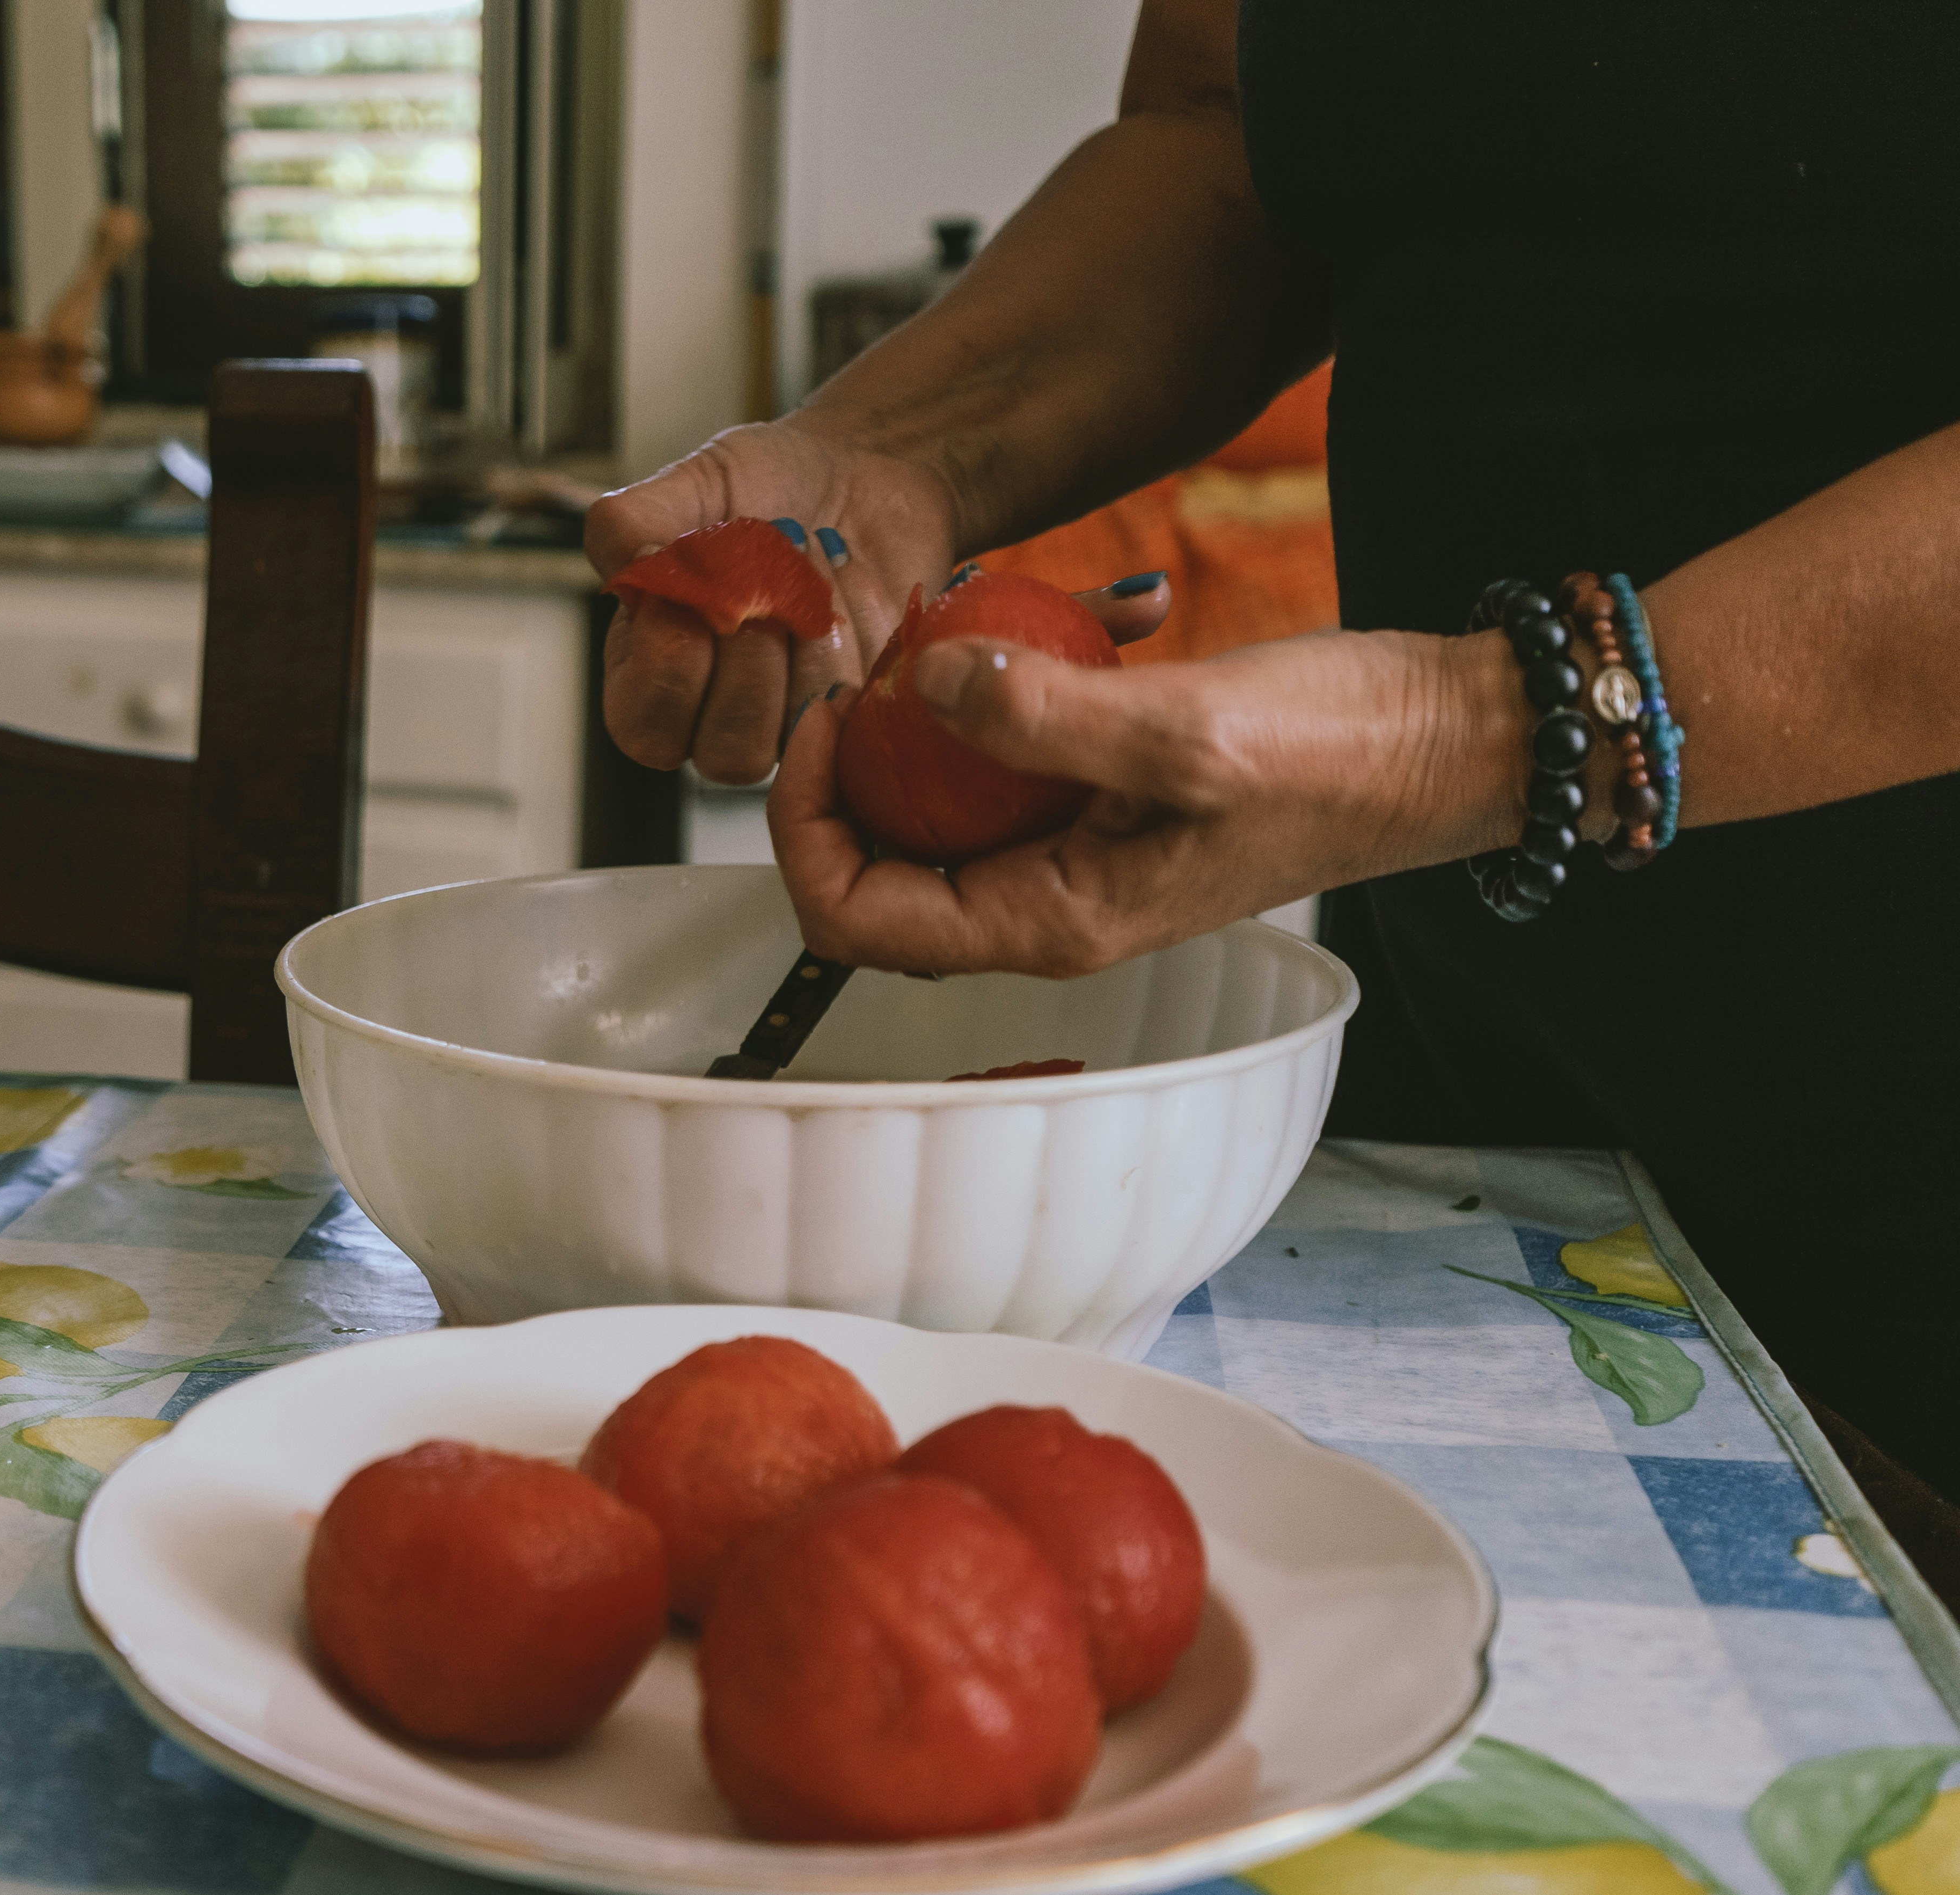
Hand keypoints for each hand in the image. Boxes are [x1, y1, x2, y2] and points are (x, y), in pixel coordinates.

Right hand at [588, 422, 958, 783]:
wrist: (857, 473)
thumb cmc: (761, 488)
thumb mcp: (686, 485)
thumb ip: (630, 522)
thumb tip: (632, 565)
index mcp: (652, 677)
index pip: (645, 727)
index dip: (671, 661)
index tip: (694, 581)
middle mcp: (719, 716)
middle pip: (727, 754)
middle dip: (752, 658)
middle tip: (765, 576)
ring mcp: (795, 722)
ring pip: (801, 734)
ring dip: (810, 637)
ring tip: (811, 558)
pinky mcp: (860, 707)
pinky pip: (863, 703)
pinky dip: (857, 624)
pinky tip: (847, 572)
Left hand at [767, 625, 1532, 976]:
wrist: (1450, 739)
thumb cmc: (1342, 754)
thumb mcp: (1188, 731)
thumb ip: (1047, 716)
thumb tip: (922, 683)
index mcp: (1048, 920)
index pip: (853, 919)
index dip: (802, 828)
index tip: (821, 721)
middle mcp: (1046, 900)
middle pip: (874, 863)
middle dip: (848, 767)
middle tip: (870, 661)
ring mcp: (1073, 849)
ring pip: (938, 801)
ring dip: (929, 716)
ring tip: (957, 624)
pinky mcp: (1103, 793)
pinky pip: (1016, 752)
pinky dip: (1017, 685)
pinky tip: (1076, 615)